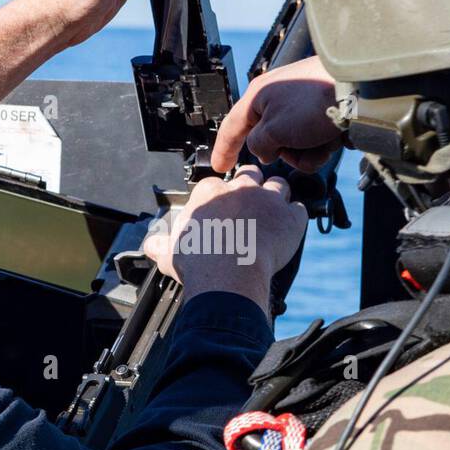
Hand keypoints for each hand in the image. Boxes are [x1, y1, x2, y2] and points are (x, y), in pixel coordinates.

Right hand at [144, 167, 307, 316]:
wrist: (227, 275)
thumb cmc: (197, 264)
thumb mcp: (169, 253)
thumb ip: (160, 245)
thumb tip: (150, 246)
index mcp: (210, 192)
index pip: (220, 181)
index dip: (224, 195)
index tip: (224, 210)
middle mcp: (240, 188)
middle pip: (252, 173)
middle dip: (253, 186)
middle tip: (251, 207)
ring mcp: (268, 200)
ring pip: (279, 185)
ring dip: (278, 197)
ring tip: (273, 215)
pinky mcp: (290, 217)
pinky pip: (299, 209)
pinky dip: (295, 219)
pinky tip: (289, 230)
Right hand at [212, 55, 342, 173]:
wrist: (359, 89)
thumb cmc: (316, 99)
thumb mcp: (275, 128)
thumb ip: (259, 144)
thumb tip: (264, 152)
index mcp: (260, 96)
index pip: (233, 127)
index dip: (224, 150)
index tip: (219, 166)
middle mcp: (279, 101)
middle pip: (270, 143)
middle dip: (285, 152)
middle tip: (297, 143)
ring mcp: (302, 110)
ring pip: (294, 148)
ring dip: (307, 152)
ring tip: (320, 139)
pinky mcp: (321, 118)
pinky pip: (313, 145)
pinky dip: (322, 148)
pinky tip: (332, 138)